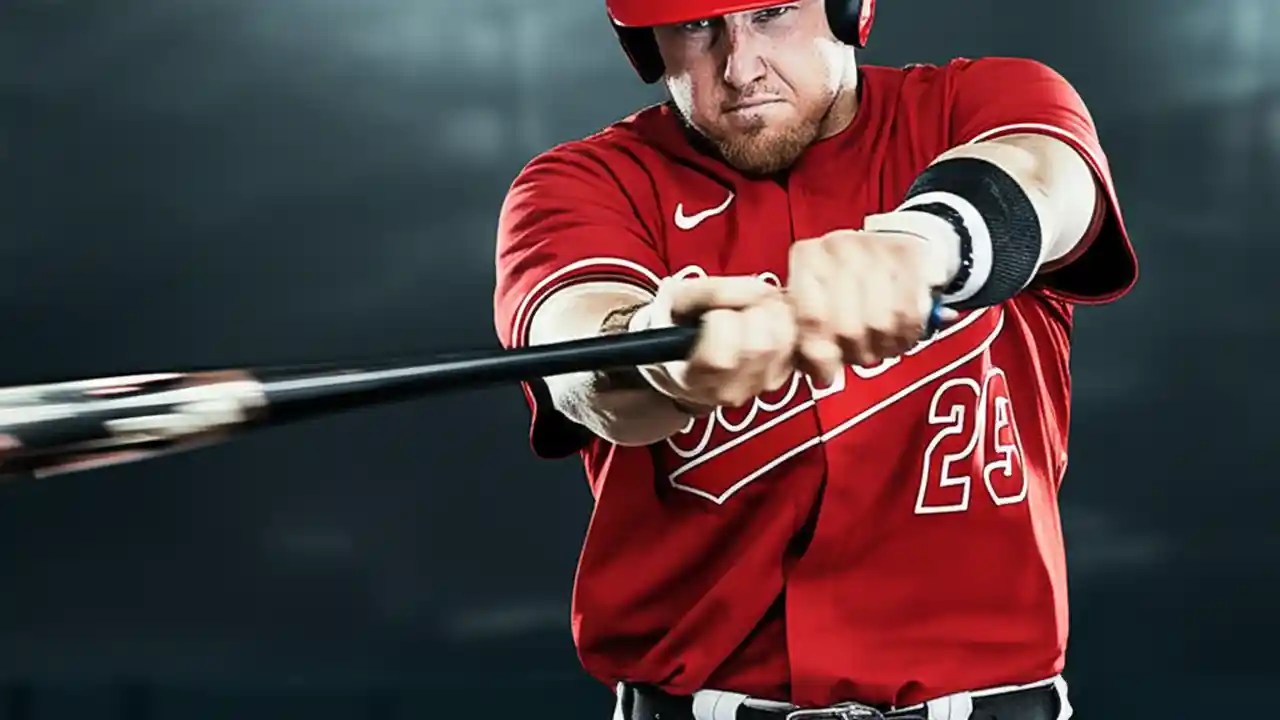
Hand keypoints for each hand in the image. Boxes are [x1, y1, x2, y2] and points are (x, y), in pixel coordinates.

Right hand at [630, 276, 797, 410]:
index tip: (714, 313)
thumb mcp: (679, 299)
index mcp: (698, 377)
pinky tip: (767, 319)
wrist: (688, 356)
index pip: (721, 357)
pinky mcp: (785, 373)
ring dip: (774, 315)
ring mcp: (762, 384)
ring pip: (786, 342)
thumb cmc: (682, 326)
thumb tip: (760, 291)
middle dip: (753, 313)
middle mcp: (732, 390)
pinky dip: (787, 321)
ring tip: (753, 311)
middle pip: (763, 346)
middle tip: (738, 307)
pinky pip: (799, 341)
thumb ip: (713, 292)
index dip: (721, 320)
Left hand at [786, 229, 956, 382]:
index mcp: (806, 257)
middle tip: (859, 355)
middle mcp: (838, 246)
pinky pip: (910, 314)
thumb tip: (821, 373)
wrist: (885, 251)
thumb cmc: (843, 289)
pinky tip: (899, 334)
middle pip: (847, 327)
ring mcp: (875, 247)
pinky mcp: (909, 255)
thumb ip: (807, 341)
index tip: (827, 374)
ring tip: (880, 343)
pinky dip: (907, 334)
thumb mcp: (814, 310)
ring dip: (883, 346)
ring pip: (881, 324)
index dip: (821, 356)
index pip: (810, 319)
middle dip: (855, 353)